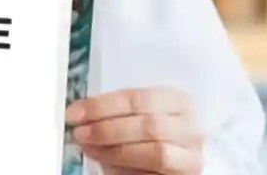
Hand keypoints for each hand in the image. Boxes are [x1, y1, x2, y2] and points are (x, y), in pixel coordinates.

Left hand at [66, 87, 202, 174]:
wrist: (167, 154)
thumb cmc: (146, 131)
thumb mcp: (135, 114)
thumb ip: (115, 111)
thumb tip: (80, 113)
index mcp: (177, 100)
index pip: (138, 98)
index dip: (103, 106)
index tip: (75, 113)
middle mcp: (190, 127)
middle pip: (149, 125)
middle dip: (108, 129)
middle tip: (80, 133)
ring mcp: (191, 155)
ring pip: (156, 152)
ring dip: (116, 151)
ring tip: (90, 149)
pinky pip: (154, 173)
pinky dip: (127, 169)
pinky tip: (107, 165)